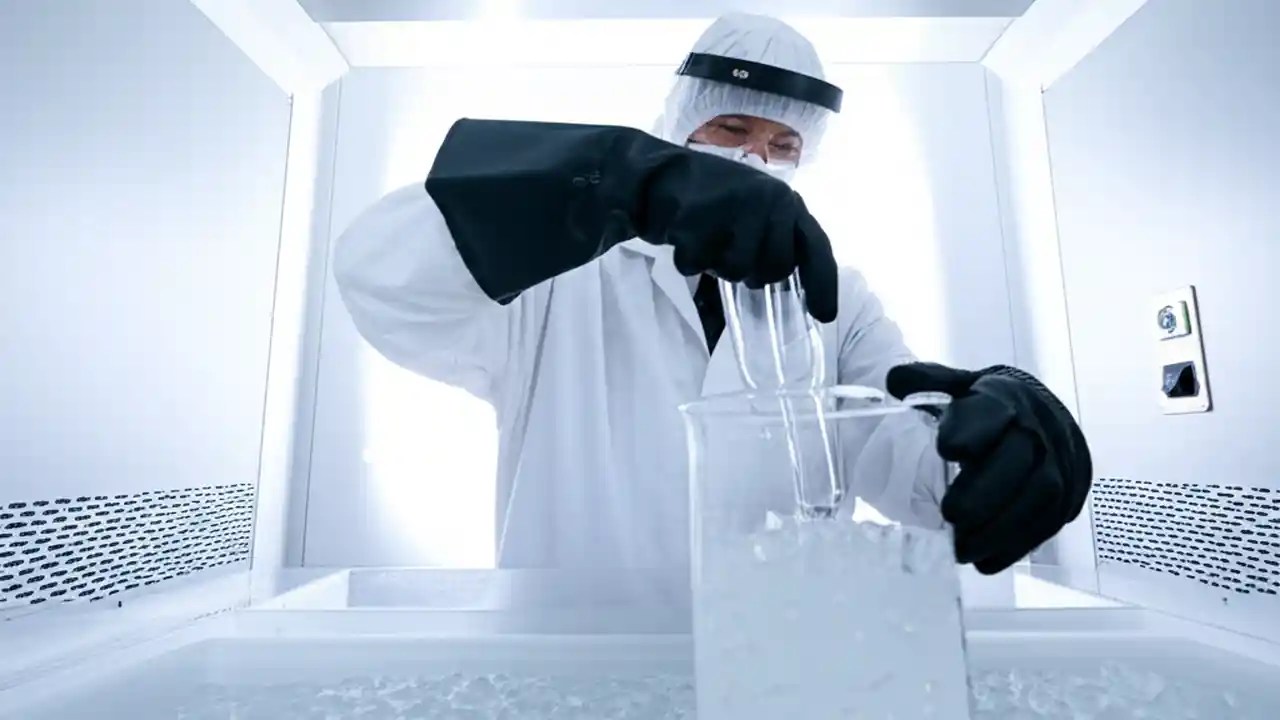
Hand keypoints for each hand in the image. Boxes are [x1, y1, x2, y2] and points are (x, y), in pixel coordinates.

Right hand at [636, 150, 836, 322]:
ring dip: (716, 266)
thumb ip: (776, 241)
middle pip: (774, 269)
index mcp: (786, 200)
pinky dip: (687, 259)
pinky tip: (684, 236)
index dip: (823, 284)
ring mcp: (735, 206)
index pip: (816, 247)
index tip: (824, 316)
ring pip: (736, 271)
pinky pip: (697, 264)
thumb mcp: (755, 212)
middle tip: (731, 253)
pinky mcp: (700, 215)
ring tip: (707, 240)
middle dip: (752, 272)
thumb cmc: (714, 200)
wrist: (661, 174)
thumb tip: (790, 293)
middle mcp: (769, 199)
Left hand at [886, 362, 1092, 573]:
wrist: (1045, 418)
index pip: (993, 409)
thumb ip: (928, 382)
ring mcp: (1061, 463)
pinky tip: (985, 561)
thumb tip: (894, 382)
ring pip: (1040, 496)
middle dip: (985, 491)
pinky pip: (1050, 524)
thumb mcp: (960, 385)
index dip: (972, 429)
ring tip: (962, 548)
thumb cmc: (991, 406)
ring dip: (1000, 528)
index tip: (945, 449)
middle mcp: (1040, 427)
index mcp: (1005, 397)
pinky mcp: (1069, 497)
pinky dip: (1016, 546)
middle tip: (949, 515)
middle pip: (1021, 458)